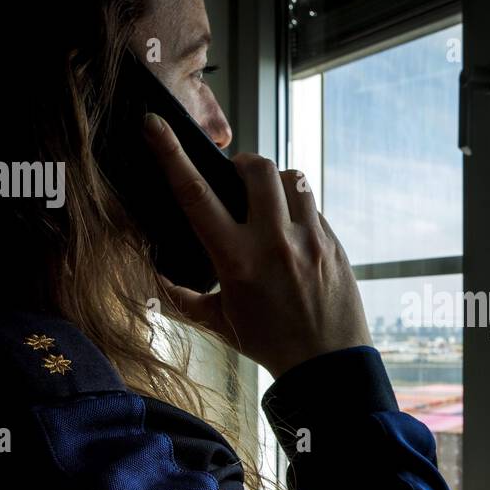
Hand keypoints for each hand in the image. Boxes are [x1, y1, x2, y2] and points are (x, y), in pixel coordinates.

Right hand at [142, 112, 371, 377]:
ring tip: (268, 201)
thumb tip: (154, 280)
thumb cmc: (269, 344)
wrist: (328, 364)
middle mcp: (273, 243)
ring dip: (275, 181)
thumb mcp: (220, 324)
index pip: (195, 195)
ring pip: (292, 179)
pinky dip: (298, 209)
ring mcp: (309, 240)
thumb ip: (184, 298)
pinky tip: (292, 231)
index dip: (170, 154)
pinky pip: (313, 207)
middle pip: (256, 168)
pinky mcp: (334, 243)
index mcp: (236, 261)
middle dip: (242, 162)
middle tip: (235, 176)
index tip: (155, 125)